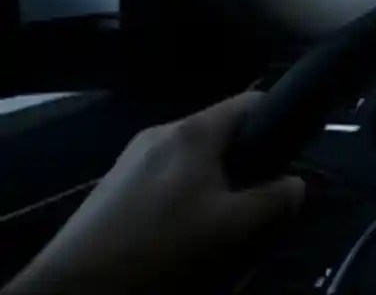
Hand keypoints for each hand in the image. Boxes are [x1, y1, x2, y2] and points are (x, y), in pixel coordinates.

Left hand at [4, 92, 304, 293]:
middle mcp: (162, 131)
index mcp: (194, 131)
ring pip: (193, 155)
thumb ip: (272, 200)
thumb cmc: (161, 243)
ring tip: (221, 216)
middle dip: (246, 159)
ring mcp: (133, 154)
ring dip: (216, 178)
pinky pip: (166, 172)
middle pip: (221, 130)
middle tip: (258, 197)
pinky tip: (182, 225)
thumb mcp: (231, 227)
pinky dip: (185, 190)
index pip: (250, 101)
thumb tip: (296, 183)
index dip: (279, 120)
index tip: (292, 155)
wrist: (78, 280)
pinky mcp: (115, 180)